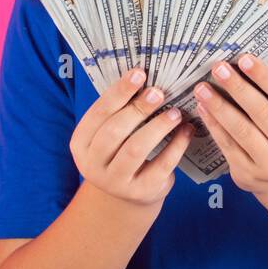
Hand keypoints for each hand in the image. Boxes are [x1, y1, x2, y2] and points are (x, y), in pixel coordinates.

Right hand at [69, 67, 195, 206]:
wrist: (126, 195)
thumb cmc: (119, 151)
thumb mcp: (110, 132)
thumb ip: (120, 110)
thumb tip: (146, 76)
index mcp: (81, 143)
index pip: (98, 113)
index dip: (119, 92)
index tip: (140, 73)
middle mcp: (93, 164)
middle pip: (114, 131)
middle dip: (138, 109)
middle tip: (159, 92)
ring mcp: (116, 182)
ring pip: (136, 149)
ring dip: (158, 127)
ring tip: (175, 112)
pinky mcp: (141, 192)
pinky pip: (161, 165)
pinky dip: (176, 145)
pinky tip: (187, 130)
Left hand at [194, 52, 267, 199]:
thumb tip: (242, 65)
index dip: (264, 76)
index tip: (243, 58)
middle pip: (262, 113)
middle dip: (237, 88)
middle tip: (218, 68)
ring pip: (241, 130)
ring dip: (219, 106)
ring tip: (202, 88)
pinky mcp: (248, 174)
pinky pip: (227, 145)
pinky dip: (214, 124)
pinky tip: (203, 108)